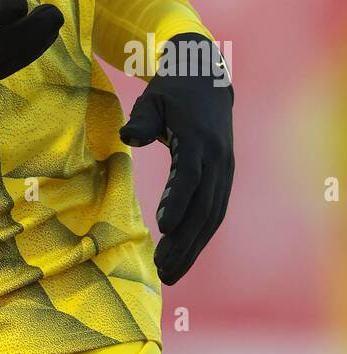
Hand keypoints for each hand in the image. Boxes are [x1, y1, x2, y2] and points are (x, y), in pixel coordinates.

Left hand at [120, 31, 233, 284]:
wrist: (208, 80)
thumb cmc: (173, 90)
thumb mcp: (154, 98)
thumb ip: (143, 120)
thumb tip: (128, 135)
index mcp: (200, 140)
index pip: (190, 177)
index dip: (177, 202)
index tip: (163, 228)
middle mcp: (218, 160)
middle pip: (203, 207)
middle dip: (185, 242)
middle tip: (162, 269)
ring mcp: (225, 171)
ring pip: (212, 216)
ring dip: (193, 247)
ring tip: (170, 273)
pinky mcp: (223, 178)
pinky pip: (214, 212)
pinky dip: (200, 237)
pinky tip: (183, 256)